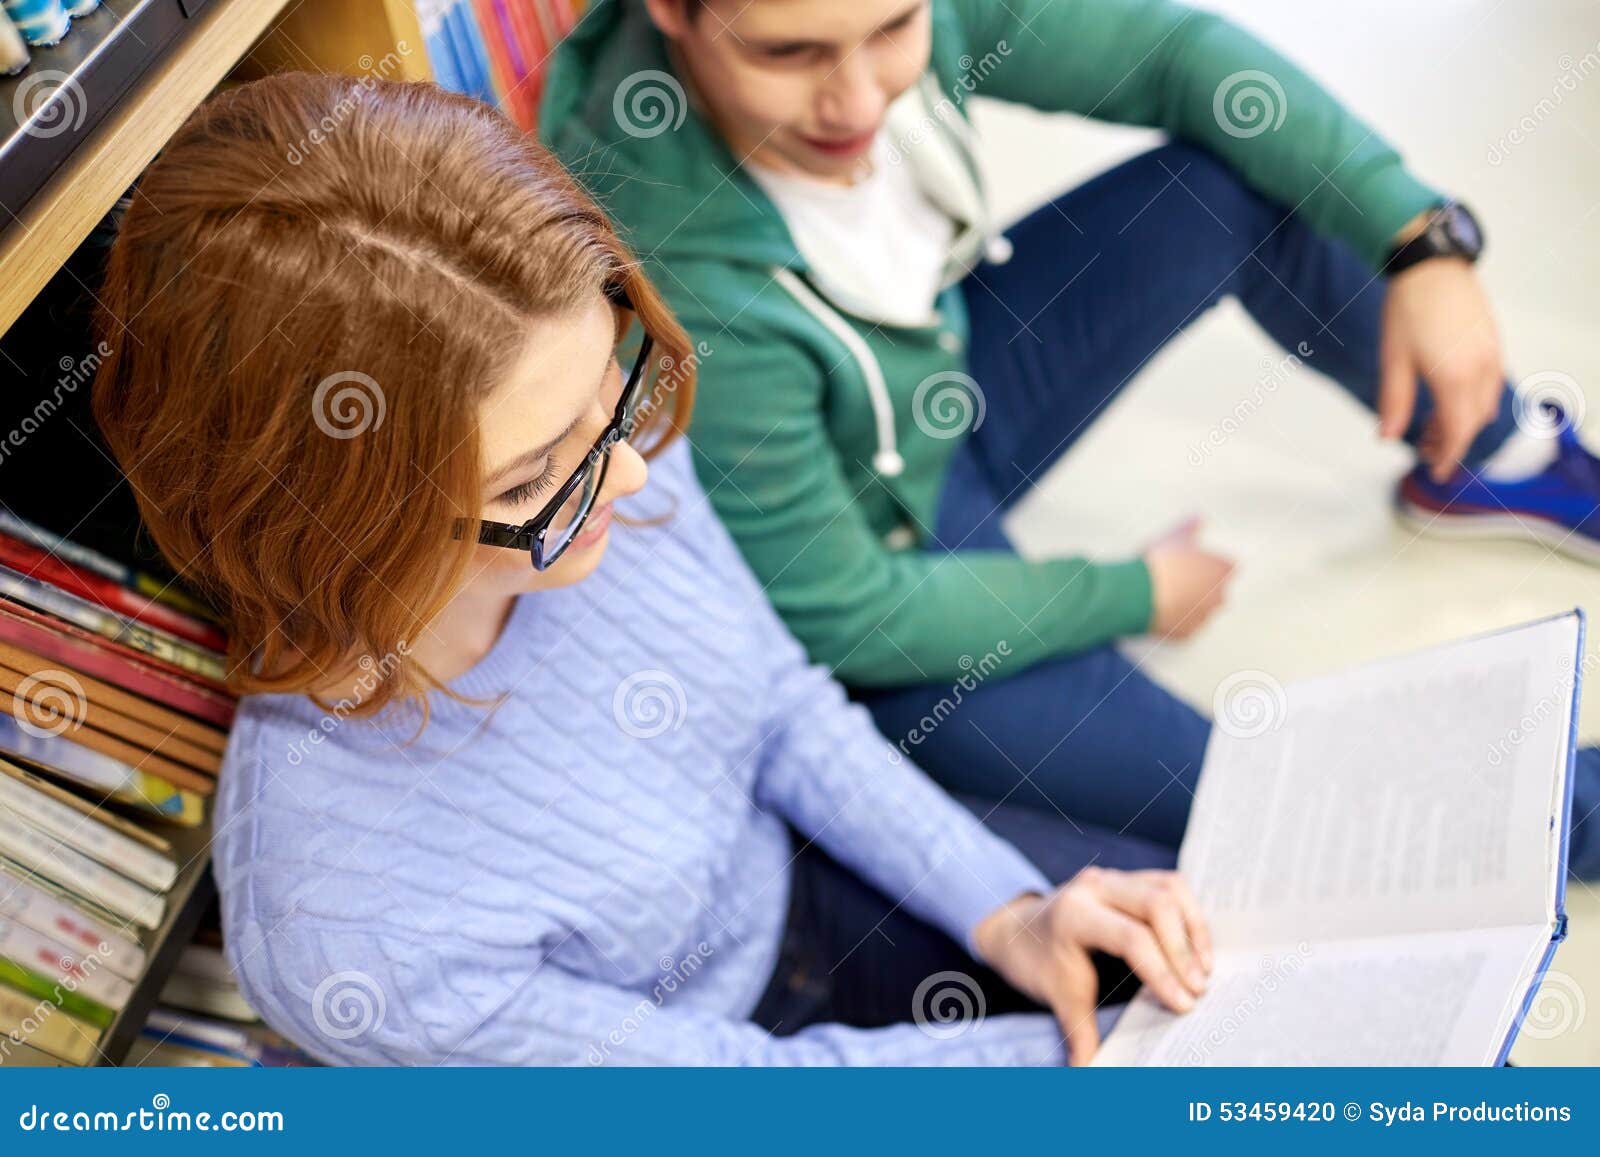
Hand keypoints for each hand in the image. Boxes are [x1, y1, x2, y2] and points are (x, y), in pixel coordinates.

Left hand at [973, 867, 1212, 1064]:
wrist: (1016, 930)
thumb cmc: (1039, 963)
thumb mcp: (1057, 997)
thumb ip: (1079, 1035)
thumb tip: (1089, 1075)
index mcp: (1073, 914)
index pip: (1130, 937)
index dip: (1161, 972)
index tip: (1183, 1005)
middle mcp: (1095, 887)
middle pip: (1156, 904)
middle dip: (1183, 950)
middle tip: (1198, 989)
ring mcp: (1113, 877)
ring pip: (1168, 889)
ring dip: (1193, 929)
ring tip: (1204, 970)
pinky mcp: (1128, 877)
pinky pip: (1169, 885)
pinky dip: (1189, 913)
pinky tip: (1197, 947)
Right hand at [1144, 518, 1233, 638]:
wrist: (1138, 593)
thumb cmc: (1159, 562)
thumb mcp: (1174, 536)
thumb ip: (1190, 527)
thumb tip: (1199, 517)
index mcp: (1222, 569)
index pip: (1227, 567)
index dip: (1208, 564)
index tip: (1192, 564)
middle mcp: (1220, 596)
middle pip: (1217, 592)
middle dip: (1201, 588)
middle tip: (1177, 580)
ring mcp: (1205, 617)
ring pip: (1202, 611)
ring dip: (1189, 606)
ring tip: (1164, 596)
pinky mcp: (1188, 635)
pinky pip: (1185, 627)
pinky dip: (1175, 621)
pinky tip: (1159, 610)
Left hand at [1378, 256, 1504, 482]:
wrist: (1431, 265)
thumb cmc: (1407, 309)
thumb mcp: (1393, 360)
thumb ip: (1394, 402)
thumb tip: (1386, 437)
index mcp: (1455, 378)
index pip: (1457, 431)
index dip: (1446, 455)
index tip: (1435, 470)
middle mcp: (1481, 370)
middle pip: (1473, 423)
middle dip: (1452, 443)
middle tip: (1425, 451)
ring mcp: (1492, 355)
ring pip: (1484, 405)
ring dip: (1462, 423)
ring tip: (1432, 428)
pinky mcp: (1493, 343)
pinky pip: (1490, 385)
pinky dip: (1473, 402)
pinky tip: (1451, 401)